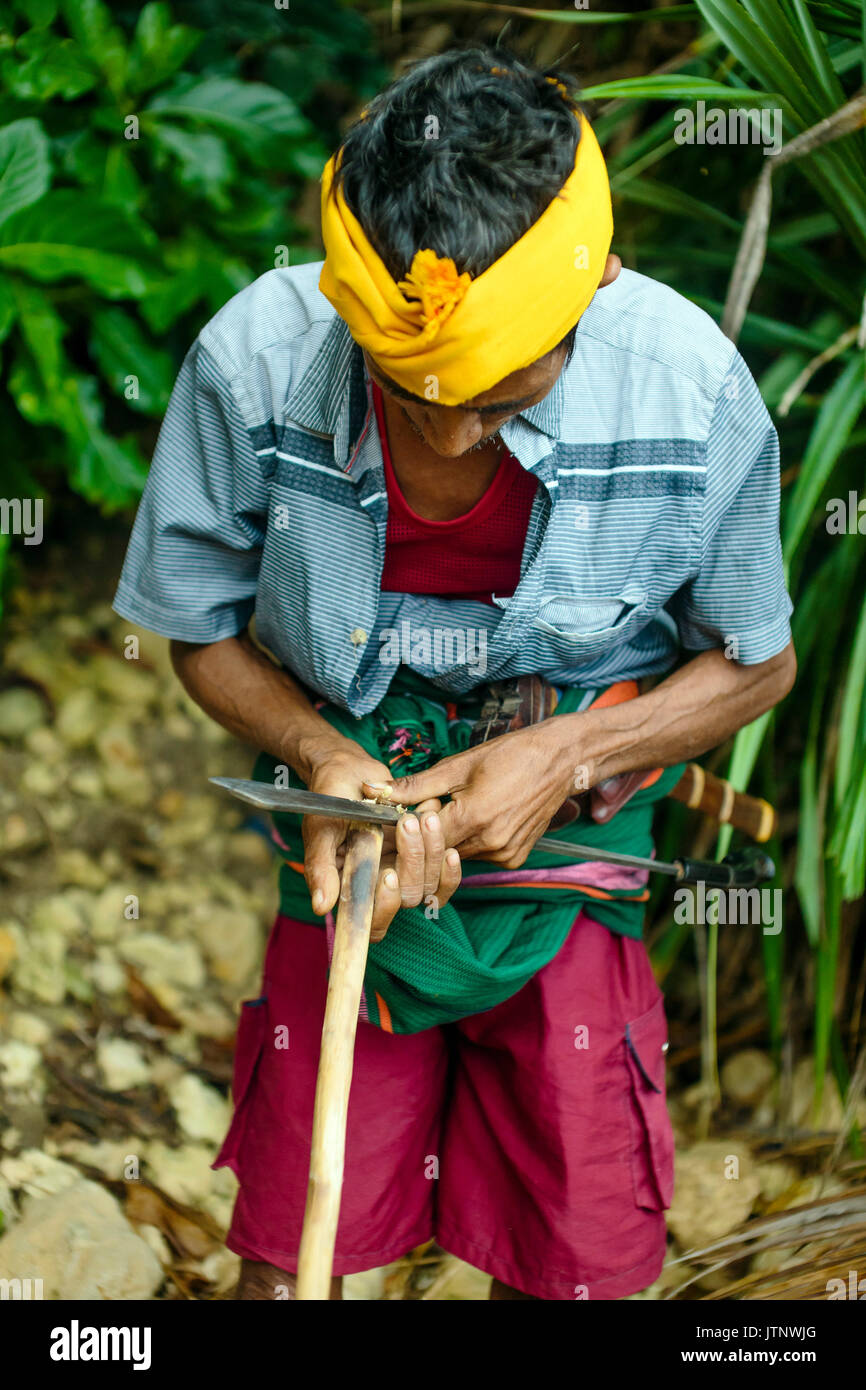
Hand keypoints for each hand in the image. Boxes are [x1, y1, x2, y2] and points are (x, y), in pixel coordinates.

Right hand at [303, 739, 460, 940]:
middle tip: (406, 823)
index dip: (385, 908)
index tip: (388, 876)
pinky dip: (449, 866)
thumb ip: (320, 867)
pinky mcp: (422, 859)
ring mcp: (402, 872)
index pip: (371, 922)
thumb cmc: (329, 799)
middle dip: (412, 863)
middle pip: (407, 898)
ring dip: (431, 853)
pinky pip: (443, 878)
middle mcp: (378, 885)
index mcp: (351, 886)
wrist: (350, 772)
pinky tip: (448, 847)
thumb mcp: (320, 829)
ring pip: (428, 885)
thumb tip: (321, 906)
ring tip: (424, 817)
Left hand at [364, 719, 581, 867]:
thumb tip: (376, 790)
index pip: (421, 838)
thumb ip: (416, 785)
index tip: (393, 818)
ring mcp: (505, 854)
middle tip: (419, 813)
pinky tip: (475, 819)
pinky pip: (478, 856)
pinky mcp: (514, 858)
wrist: (560, 761)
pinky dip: (469, 842)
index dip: (405, 829)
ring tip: (451, 811)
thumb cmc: (511, 755)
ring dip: (446, 839)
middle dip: (423, 836)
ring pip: (456, 855)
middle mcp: (491, 842)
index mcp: (473, 817)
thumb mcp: (459, 764)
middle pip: (437, 851)